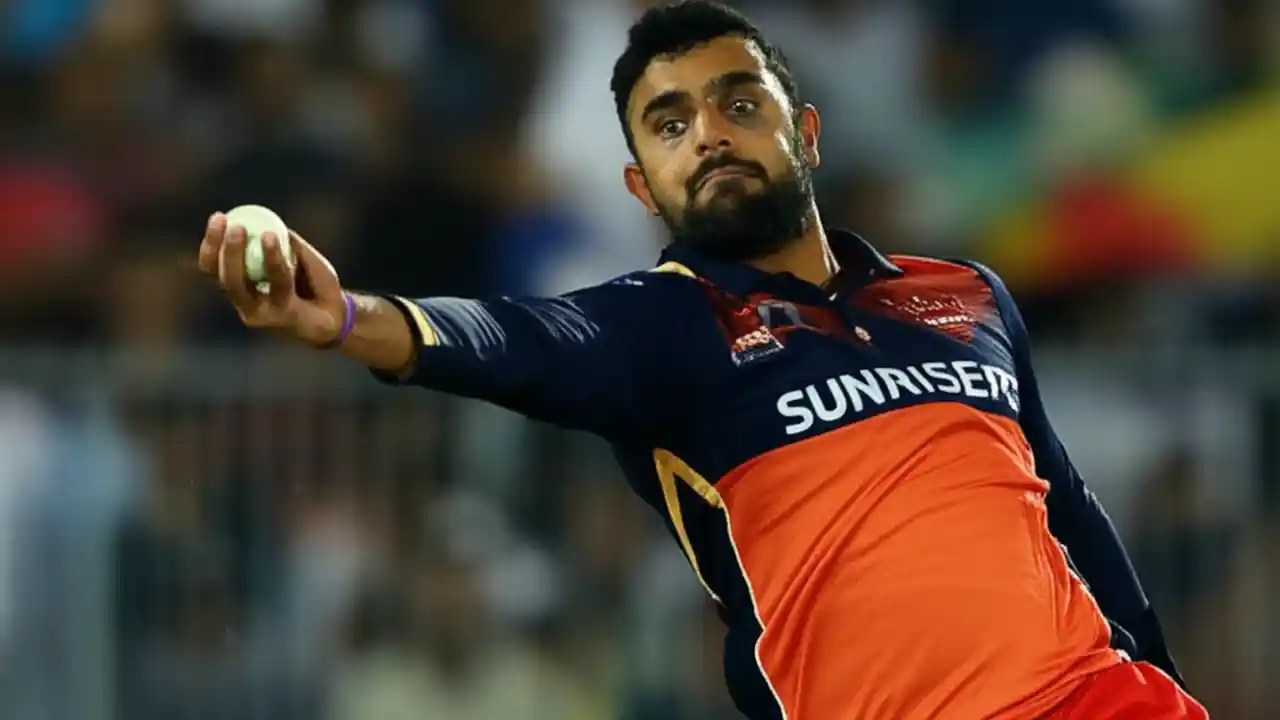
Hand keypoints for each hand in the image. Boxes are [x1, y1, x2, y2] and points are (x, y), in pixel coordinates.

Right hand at [197, 212, 346, 346]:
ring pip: (237, 283)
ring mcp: (260, 313)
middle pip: (219, 276)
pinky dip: (273, 258)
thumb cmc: (315, 284)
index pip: (214, 267)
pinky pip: (275, 282)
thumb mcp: (299, 257)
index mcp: (243, 288)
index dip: (212, 243)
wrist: (340, 315)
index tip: (219, 217)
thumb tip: (263, 217)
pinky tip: (272, 238)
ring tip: (241, 227)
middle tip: (227, 223)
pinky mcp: (280, 316)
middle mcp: (245, 304)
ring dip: (235, 253)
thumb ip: (283, 241)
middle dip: (218, 247)